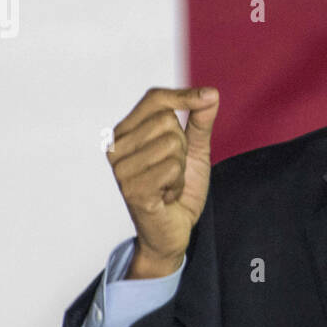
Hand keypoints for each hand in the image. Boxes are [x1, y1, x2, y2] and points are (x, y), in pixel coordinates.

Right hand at [107, 86, 218, 278]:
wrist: (172, 233)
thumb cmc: (177, 190)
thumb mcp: (193, 150)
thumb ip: (200, 121)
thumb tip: (211, 93)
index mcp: (125, 133)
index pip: (154, 99)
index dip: (184, 96)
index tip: (210, 96)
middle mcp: (115, 147)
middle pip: (167, 121)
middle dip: (183, 146)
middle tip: (173, 170)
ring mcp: (121, 169)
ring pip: (172, 144)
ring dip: (181, 168)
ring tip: (169, 184)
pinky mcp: (132, 189)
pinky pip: (172, 167)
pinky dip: (178, 183)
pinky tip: (167, 196)